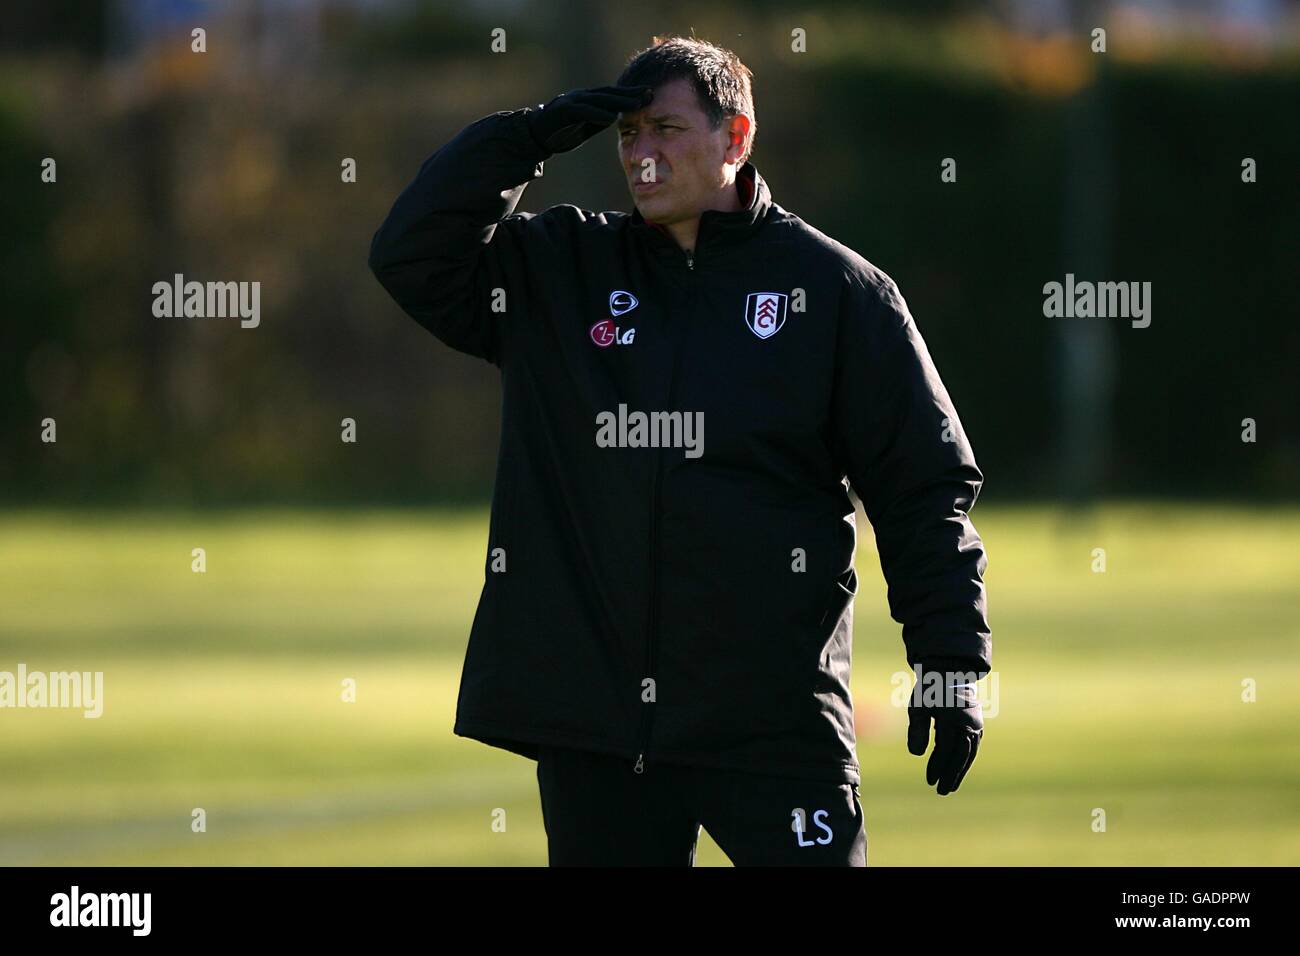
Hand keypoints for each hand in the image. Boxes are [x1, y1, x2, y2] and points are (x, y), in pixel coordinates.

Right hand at [526, 85, 652, 154]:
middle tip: (651, 94)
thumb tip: (617, 118)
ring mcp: (572, 102)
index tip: (650, 95)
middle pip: (610, 93)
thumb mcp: (586, 126)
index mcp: (589, 100)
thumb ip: (600, 120)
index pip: (614, 95)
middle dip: (631, 93)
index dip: (632, 94)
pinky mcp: (564, 112)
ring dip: (620, 101)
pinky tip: (612, 118)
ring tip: (638, 104)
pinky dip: (598, 114)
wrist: (536, 136)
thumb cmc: (562, 132)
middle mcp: (582, 96)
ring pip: (600, 100)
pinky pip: (583, 112)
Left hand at [906, 661, 983, 794]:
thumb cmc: (930, 690)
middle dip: (951, 775)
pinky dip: (966, 760)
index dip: (937, 767)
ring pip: (969, 754)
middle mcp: (968, 724)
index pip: (944, 750)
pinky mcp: (977, 725)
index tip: (930, 781)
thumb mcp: (918, 707)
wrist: (950, 672)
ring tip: (951, 786)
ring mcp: (975, 725)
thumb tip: (916, 755)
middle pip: (960, 756)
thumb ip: (917, 730)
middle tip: (942, 791)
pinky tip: (959, 769)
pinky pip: (973, 747)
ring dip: (960, 770)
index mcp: (952, 719)